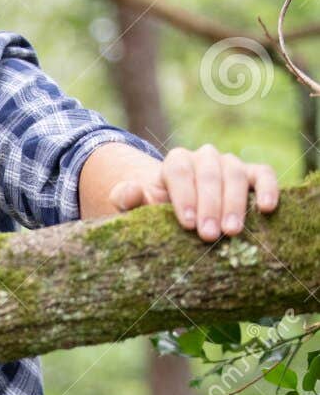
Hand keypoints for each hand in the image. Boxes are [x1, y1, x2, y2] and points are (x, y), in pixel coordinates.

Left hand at [108, 145, 279, 239]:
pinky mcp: (251, 175)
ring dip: (235, 202)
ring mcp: (229, 164)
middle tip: (209, 236)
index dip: (184, 195)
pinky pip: (263, 174)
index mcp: (175, 162)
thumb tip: (130, 192)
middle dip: (210, 205)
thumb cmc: (156, 212)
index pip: (179, 169)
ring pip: (235, 172)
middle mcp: (203, 158)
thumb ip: (127, 199)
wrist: (179, 210)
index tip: (188, 224)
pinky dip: (268, 188)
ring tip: (232, 232)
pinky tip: (268, 208)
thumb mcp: (136, 208)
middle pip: (209, 172)